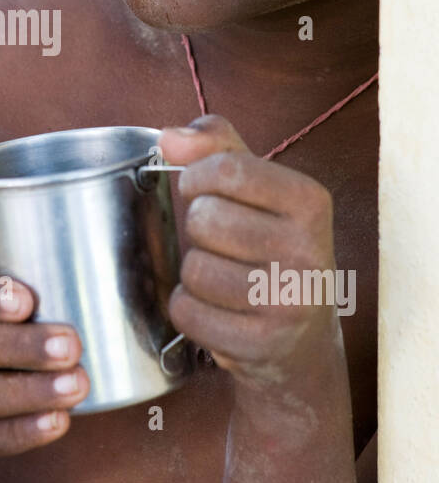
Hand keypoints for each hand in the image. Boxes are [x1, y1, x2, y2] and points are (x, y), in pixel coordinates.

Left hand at [157, 114, 343, 396]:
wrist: (303, 341)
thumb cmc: (271, 248)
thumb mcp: (259, 188)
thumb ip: (217, 147)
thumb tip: (170, 138)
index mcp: (311, 202)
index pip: (228, 169)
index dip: (197, 178)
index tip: (198, 189)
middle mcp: (309, 252)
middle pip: (205, 219)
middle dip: (198, 229)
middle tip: (222, 243)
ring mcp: (290, 303)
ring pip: (194, 269)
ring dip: (194, 273)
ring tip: (223, 279)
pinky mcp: (263, 345)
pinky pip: (188, 312)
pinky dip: (189, 310)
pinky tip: (218, 310)